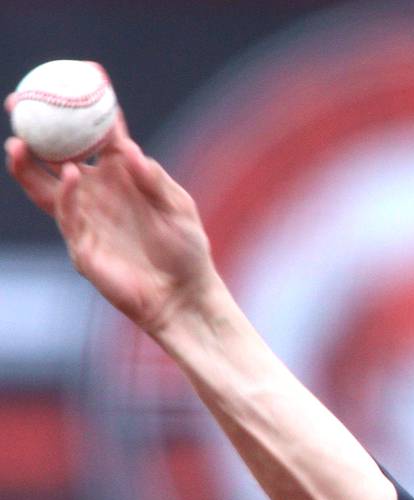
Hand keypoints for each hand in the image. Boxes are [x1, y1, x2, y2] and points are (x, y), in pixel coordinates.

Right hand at [6, 111, 218, 334]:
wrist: (184, 296)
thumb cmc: (187, 251)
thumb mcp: (178, 209)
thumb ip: (155, 180)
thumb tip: (129, 150)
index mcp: (120, 175)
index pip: (95, 135)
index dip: (81, 108)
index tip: (71, 80)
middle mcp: (96, 192)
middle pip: (55, 155)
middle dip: (33, 129)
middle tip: (18, 104)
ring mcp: (84, 218)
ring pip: (46, 186)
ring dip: (28, 165)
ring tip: (18, 142)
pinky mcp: (81, 246)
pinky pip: (67, 216)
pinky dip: (66, 195)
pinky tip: (70, 174)